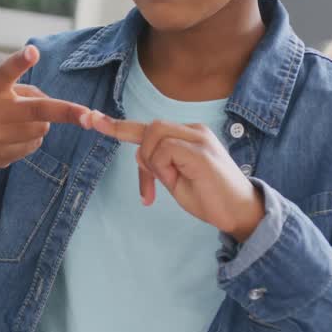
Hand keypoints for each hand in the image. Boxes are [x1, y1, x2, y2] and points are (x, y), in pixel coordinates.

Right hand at [0, 46, 90, 197]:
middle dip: (69, 112)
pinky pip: (34, 144)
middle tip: (90, 115)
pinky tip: (9, 138)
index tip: (32, 52)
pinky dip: (31, 139)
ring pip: (42, 128)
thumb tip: (52, 107)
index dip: (19, 61)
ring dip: (41, 123)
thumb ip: (19, 92)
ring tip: (16, 122)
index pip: (4, 71)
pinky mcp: (2, 155)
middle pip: (39, 109)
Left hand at [85, 113, 263, 240]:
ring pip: (153, 136)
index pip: (148, 126)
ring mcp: (198, 137)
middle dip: (142, 160)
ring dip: (155, 164)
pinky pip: (165, 150)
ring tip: (174, 182)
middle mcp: (193, 130)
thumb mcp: (175, 179)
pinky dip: (164, 167)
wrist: (239, 212)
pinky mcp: (200, 150)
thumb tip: (139, 153)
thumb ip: (158, 162)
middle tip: (150, 191)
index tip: (91, 119)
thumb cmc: (209, 198)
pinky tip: (179, 179)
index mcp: (188, 135)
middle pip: (148, 130)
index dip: (117, 125)